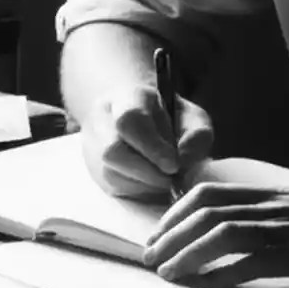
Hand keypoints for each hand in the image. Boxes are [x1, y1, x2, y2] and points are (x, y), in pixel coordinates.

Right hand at [80, 83, 213, 200]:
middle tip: (171, 179)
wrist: (141, 117)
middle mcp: (102, 118)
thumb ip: (196, 136)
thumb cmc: (171, 118)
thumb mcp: (192, 117)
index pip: (130, 120)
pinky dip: (137, 191)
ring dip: (144, 184)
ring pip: (109, 173)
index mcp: (128, 96)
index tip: (174, 165)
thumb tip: (182, 162)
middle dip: (147, 172)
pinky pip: (111, 187)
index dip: (152, 147)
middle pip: (111, 150)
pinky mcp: (93, 168)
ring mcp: (92, 144)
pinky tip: (151, 183)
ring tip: (164, 180)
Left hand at [141, 178, 288, 287]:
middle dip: (170, 235)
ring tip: (168, 272)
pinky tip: (206, 285)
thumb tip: (236, 234)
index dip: (176, 213)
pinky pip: (253, 260)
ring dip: (187, 253)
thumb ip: (271, 215)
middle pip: (206, 211)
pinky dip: (223, 273)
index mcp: (271, 194)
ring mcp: (288, 227)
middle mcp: (273, 205)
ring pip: (222, 232)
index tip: (159, 233)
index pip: (209, 193)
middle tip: (151, 257)